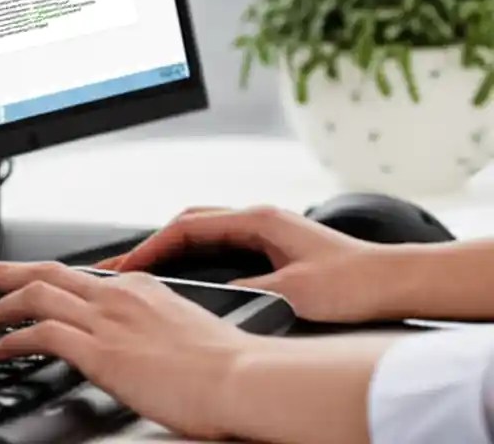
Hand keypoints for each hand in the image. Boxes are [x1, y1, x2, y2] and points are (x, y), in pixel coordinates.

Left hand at [0, 260, 265, 440]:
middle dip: (0, 271)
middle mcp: (118, 294)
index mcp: (141, 288)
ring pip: (32, 295)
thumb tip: (143, 348)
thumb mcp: (188, 334)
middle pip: (44, 271)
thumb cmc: (229, 367)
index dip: (44, 281)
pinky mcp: (98, 349)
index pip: (79, 277)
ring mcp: (106, 319)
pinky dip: (9, 340)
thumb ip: (157, 331)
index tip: (25, 286)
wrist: (244, 379)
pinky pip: (37, 334)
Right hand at [95, 206, 396, 322]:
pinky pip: (218, 246)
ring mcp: (266, 231)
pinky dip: (192, 257)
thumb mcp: (290, 292)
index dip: (150, 248)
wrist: (397, 282)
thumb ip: (244, 291)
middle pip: (188, 225)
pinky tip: (183, 276)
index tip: (126, 267)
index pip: (186, 227)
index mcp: (258, 220)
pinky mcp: (274, 247)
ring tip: (142, 272)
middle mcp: (259, 219)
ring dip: (170, 250)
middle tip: (120, 269)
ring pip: (202, 234)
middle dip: (151, 246)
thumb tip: (203, 299)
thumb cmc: (355, 283)